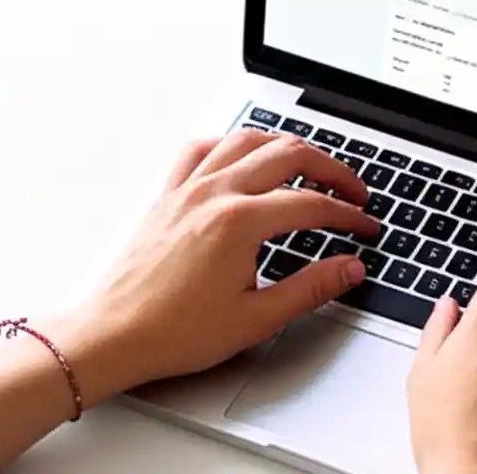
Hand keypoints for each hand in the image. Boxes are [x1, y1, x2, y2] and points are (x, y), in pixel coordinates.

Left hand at [51, 130, 381, 404]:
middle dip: (332, 169)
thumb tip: (350, 268)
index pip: (313, 204)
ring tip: (311, 166)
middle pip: (289, 154)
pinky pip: (203, 149)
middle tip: (353, 191)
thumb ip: (311, 288)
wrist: (111, 337)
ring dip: (288, 147)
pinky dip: (232, 145)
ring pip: (249, 139)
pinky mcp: (169, 195)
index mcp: (239, 222)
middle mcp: (214, 194)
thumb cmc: (172, 331)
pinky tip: (245, 158)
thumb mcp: (256, 318)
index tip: (365, 226)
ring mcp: (188, 189)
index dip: (349, 214)